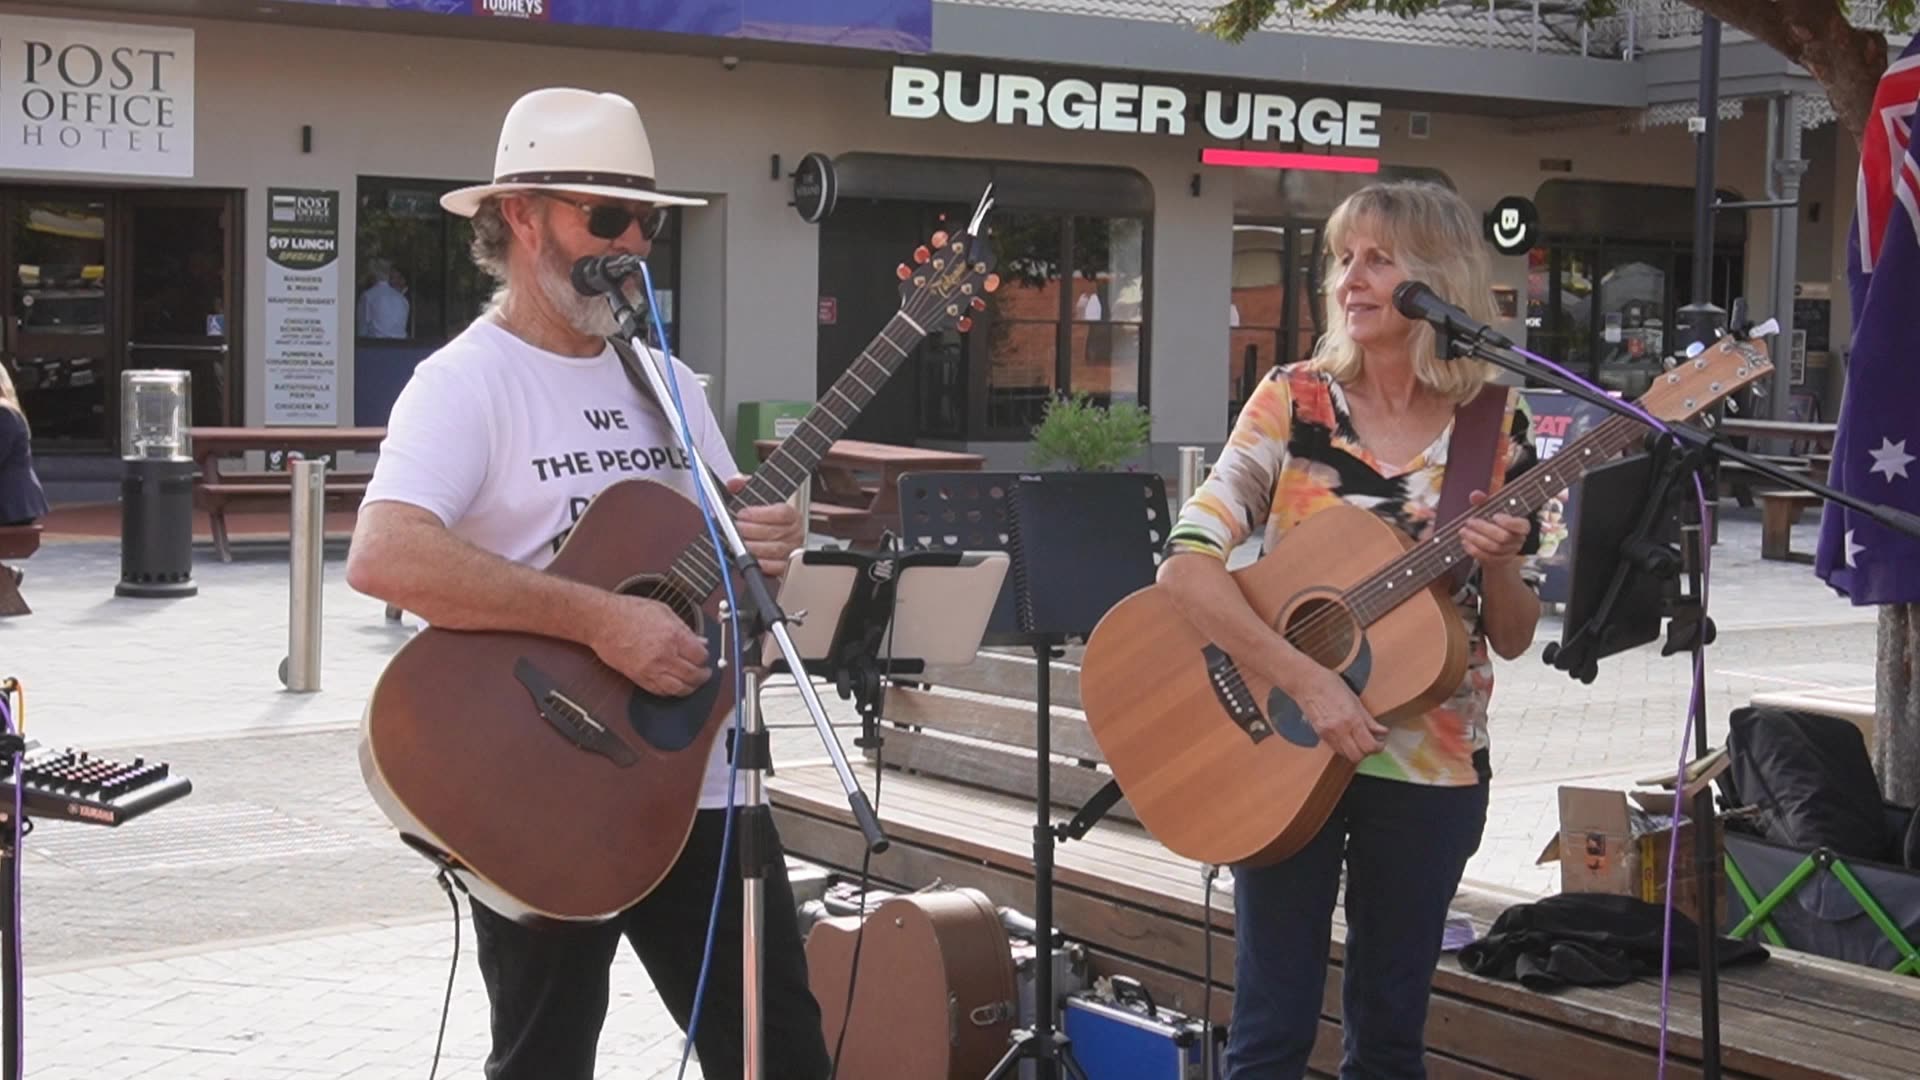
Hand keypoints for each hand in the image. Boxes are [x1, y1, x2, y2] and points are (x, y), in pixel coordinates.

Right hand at [589, 594, 711, 696]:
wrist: (603, 620)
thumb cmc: (629, 611)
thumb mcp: (664, 611)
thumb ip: (685, 628)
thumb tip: (700, 641)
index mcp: (673, 635)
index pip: (700, 656)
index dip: (705, 657)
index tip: (704, 657)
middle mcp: (664, 654)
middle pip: (692, 674)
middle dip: (702, 676)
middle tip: (704, 673)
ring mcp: (651, 668)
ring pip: (678, 688)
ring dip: (690, 688)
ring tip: (693, 682)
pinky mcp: (639, 677)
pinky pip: (660, 691)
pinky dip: (671, 692)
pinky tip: (675, 686)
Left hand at [727, 476, 803, 577]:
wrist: (771, 537)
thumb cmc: (765, 519)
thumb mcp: (757, 498)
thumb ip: (746, 486)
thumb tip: (734, 482)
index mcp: (792, 514)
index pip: (781, 513)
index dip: (760, 514)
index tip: (743, 514)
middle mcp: (795, 532)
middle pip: (775, 532)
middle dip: (752, 530)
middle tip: (736, 528)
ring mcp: (791, 550)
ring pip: (775, 550)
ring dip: (754, 547)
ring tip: (740, 543)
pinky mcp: (786, 566)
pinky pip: (777, 567)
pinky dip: (763, 564)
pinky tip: (752, 559)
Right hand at [1295, 667, 1387, 763]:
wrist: (1306, 682)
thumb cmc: (1330, 684)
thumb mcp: (1355, 699)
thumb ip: (1369, 719)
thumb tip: (1382, 731)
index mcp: (1351, 719)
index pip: (1369, 746)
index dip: (1378, 747)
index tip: (1381, 743)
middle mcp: (1339, 730)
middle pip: (1357, 756)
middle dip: (1367, 753)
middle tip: (1371, 744)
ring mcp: (1328, 734)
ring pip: (1345, 755)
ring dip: (1355, 752)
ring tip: (1359, 741)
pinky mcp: (1320, 735)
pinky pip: (1335, 749)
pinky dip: (1344, 748)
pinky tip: (1347, 738)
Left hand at [1461, 490, 1530, 571]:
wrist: (1494, 543)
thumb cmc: (1493, 523)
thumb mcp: (1490, 509)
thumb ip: (1483, 501)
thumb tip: (1475, 495)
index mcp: (1522, 526)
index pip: (1521, 526)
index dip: (1509, 522)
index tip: (1494, 516)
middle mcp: (1518, 540)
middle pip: (1504, 537)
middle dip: (1484, 529)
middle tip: (1469, 521)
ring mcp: (1510, 553)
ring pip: (1494, 548)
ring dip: (1476, 539)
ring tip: (1463, 531)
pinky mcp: (1499, 562)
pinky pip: (1487, 558)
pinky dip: (1474, 550)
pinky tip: (1465, 542)